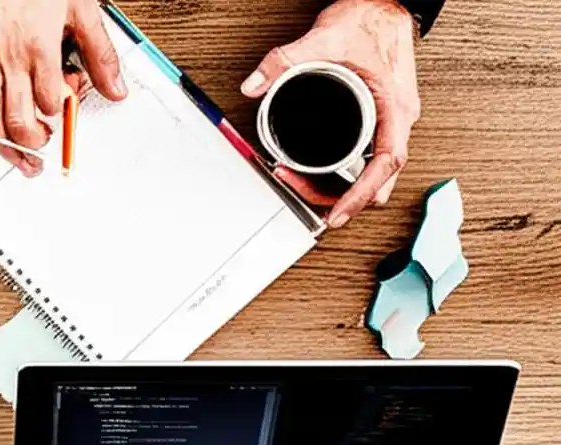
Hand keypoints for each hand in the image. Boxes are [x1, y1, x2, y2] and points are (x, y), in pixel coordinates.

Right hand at [0, 0, 127, 176]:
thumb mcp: (82, 11)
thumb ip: (100, 54)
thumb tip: (116, 88)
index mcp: (40, 48)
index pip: (50, 102)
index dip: (62, 113)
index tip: (68, 107)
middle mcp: (9, 57)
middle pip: (17, 119)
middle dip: (33, 142)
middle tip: (43, 146)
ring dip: (0, 140)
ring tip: (14, 150)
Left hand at [242, 0, 420, 227]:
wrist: (386, 5)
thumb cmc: (370, 21)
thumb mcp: (325, 38)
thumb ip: (285, 60)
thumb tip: (255, 83)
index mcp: (395, 107)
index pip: (386, 165)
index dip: (361, 195)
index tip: (339, 215)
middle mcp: (398, 120)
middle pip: (380, 179)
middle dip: (346, 199)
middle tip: (312, 208)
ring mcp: (391, 122)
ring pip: (374, 172)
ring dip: (344, 187)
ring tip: (305, 187)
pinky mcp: (380, 119)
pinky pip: (369, 157)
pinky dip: (348, 171)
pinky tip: (322, 171)